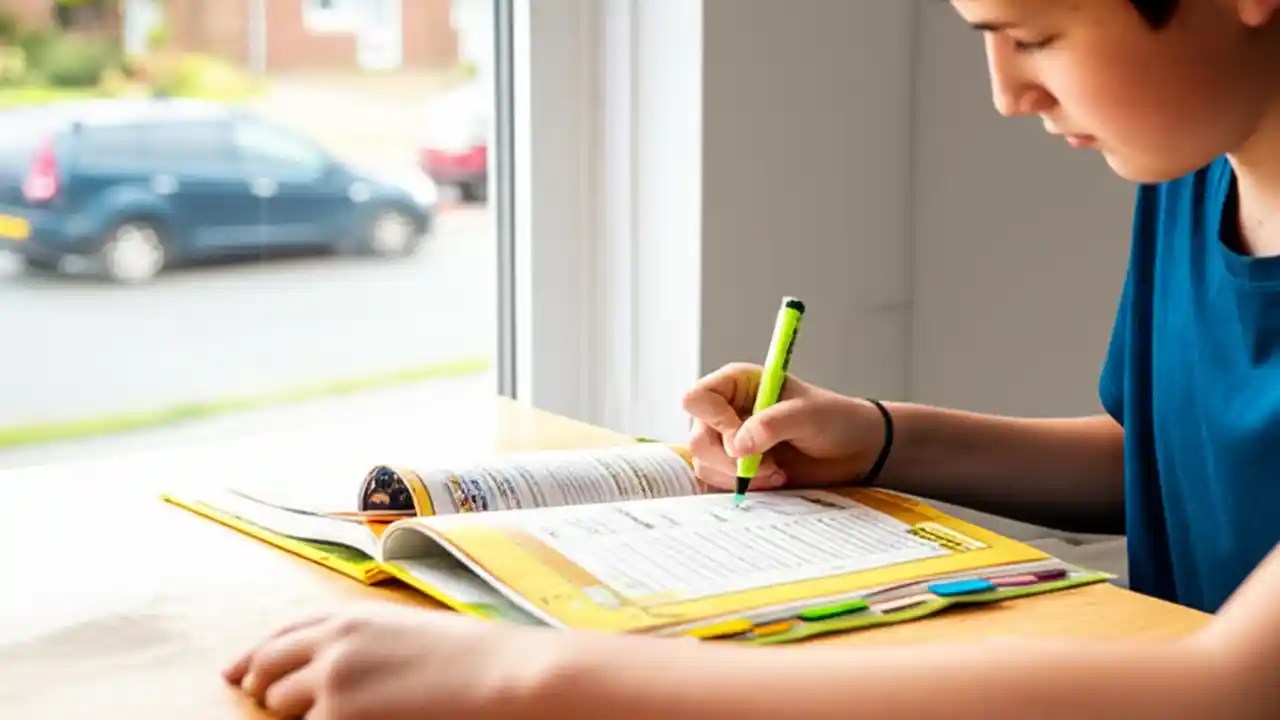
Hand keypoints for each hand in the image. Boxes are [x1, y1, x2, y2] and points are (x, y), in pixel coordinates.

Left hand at [223, 603, 558, 719]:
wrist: (501, 675)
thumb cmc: (472, 657)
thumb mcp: (407, 632)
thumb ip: (362, 642)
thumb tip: (328, 666)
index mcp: (351, 615)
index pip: (282, 632)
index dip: (254, 654)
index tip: (235, 672)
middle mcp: (332, 640)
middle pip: (266, 667)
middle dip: (261, 686)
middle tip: (260, 699)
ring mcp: (331, 678)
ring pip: (280, 706)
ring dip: (299, 714)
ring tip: (344, 710)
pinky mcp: (338, 715)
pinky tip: (358, 719)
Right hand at [682, 363, 885, 490]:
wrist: (854, 451)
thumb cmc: (834, 420)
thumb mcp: (807, 415)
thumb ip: (771, 424)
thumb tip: (737, 445)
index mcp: (736, 384)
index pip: (697, 398)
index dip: (714, 420)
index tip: (743, 436)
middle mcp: (725, 411)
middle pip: (698, 438)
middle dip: (731, 458)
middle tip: (768, 462)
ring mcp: (727, 441)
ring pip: (706, 464)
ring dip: (741, 475)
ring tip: (777, 471)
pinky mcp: (735, 469)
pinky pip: (719, 483)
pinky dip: (746, 486)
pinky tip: (774, 479)